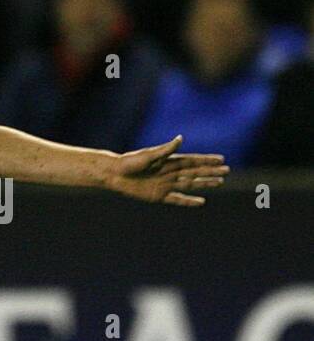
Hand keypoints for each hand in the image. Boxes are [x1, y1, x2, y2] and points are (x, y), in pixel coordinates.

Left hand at [104, 136, 228, 205]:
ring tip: (220, 182)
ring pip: (190, 184)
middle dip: (211, 171)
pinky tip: (201, 202)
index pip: (192, 161)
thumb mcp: (148, 155)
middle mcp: (169, 172)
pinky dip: (189, 202)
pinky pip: (178, 200)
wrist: (114, 174)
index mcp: (168, 161)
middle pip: (195, 172)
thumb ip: (165, 150)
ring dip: (205, 183)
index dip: (207, 160)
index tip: (221, 159)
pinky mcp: (159, 196)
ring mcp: (165, 185)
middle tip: (227, 171)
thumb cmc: (129, 162)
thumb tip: (181, 138)